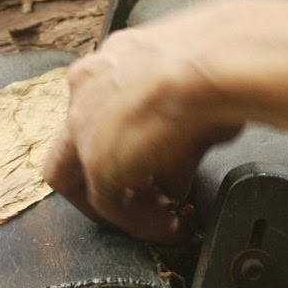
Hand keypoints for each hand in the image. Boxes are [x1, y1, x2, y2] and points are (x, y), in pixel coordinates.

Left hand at [43, 2, 245, 240]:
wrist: (211, 64)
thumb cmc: (215, 62)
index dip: (122, 141)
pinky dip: (138, 222)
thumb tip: (182, 162)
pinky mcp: (98, 164)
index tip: (147, 160)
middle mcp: (87, 92)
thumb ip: (177, 126)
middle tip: (133, 198)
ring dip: (120, 203)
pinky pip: (108, 206)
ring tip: (158, 218)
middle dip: (99, 178)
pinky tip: (166, 225)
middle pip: (72, 146)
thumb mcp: (193, 89)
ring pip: (80, 179)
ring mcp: (85, 129)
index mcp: (108, 64)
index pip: (99, 109)